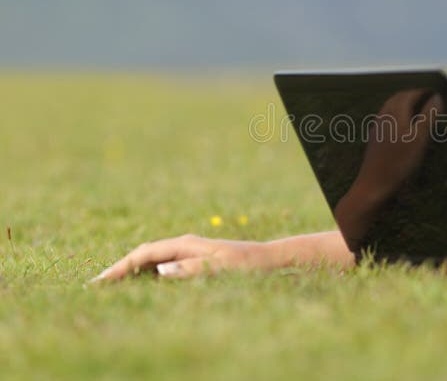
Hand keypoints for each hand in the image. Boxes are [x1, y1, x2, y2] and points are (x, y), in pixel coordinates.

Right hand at [89, 234, 265, 281]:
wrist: (265, 259)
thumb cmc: (244, 264)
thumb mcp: (218, 268)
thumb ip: (188, 269)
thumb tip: (159, 270)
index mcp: (185, 244)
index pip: (145, 254)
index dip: (121, 267)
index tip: (101, 281)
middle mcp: (183, 244)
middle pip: (143, 255)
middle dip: (120, 268)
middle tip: (96, 286)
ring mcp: (187, 251)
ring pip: (151, 259)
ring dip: (131, 271)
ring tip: (110, 286)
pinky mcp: (192, 258)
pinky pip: (162, 265)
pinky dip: (146, 273)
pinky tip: (138, 284)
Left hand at [349, 89, 442, 199]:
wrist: (375, 183)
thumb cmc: (400, 160)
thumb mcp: (420, 137)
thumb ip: (428, 115)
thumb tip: (437, 96)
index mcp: (396, 110)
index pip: (411, 94)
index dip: (424, 91)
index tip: (435, 92)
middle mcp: (384, 114)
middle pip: (399, 97)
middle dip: (413, 95)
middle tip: (427, 98)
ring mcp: (377, 125)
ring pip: (391, 107)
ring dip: (404, 104)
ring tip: (418, 109)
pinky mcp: (375, 137)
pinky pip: (387, 118)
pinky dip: (398, 115)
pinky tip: (403, 125)